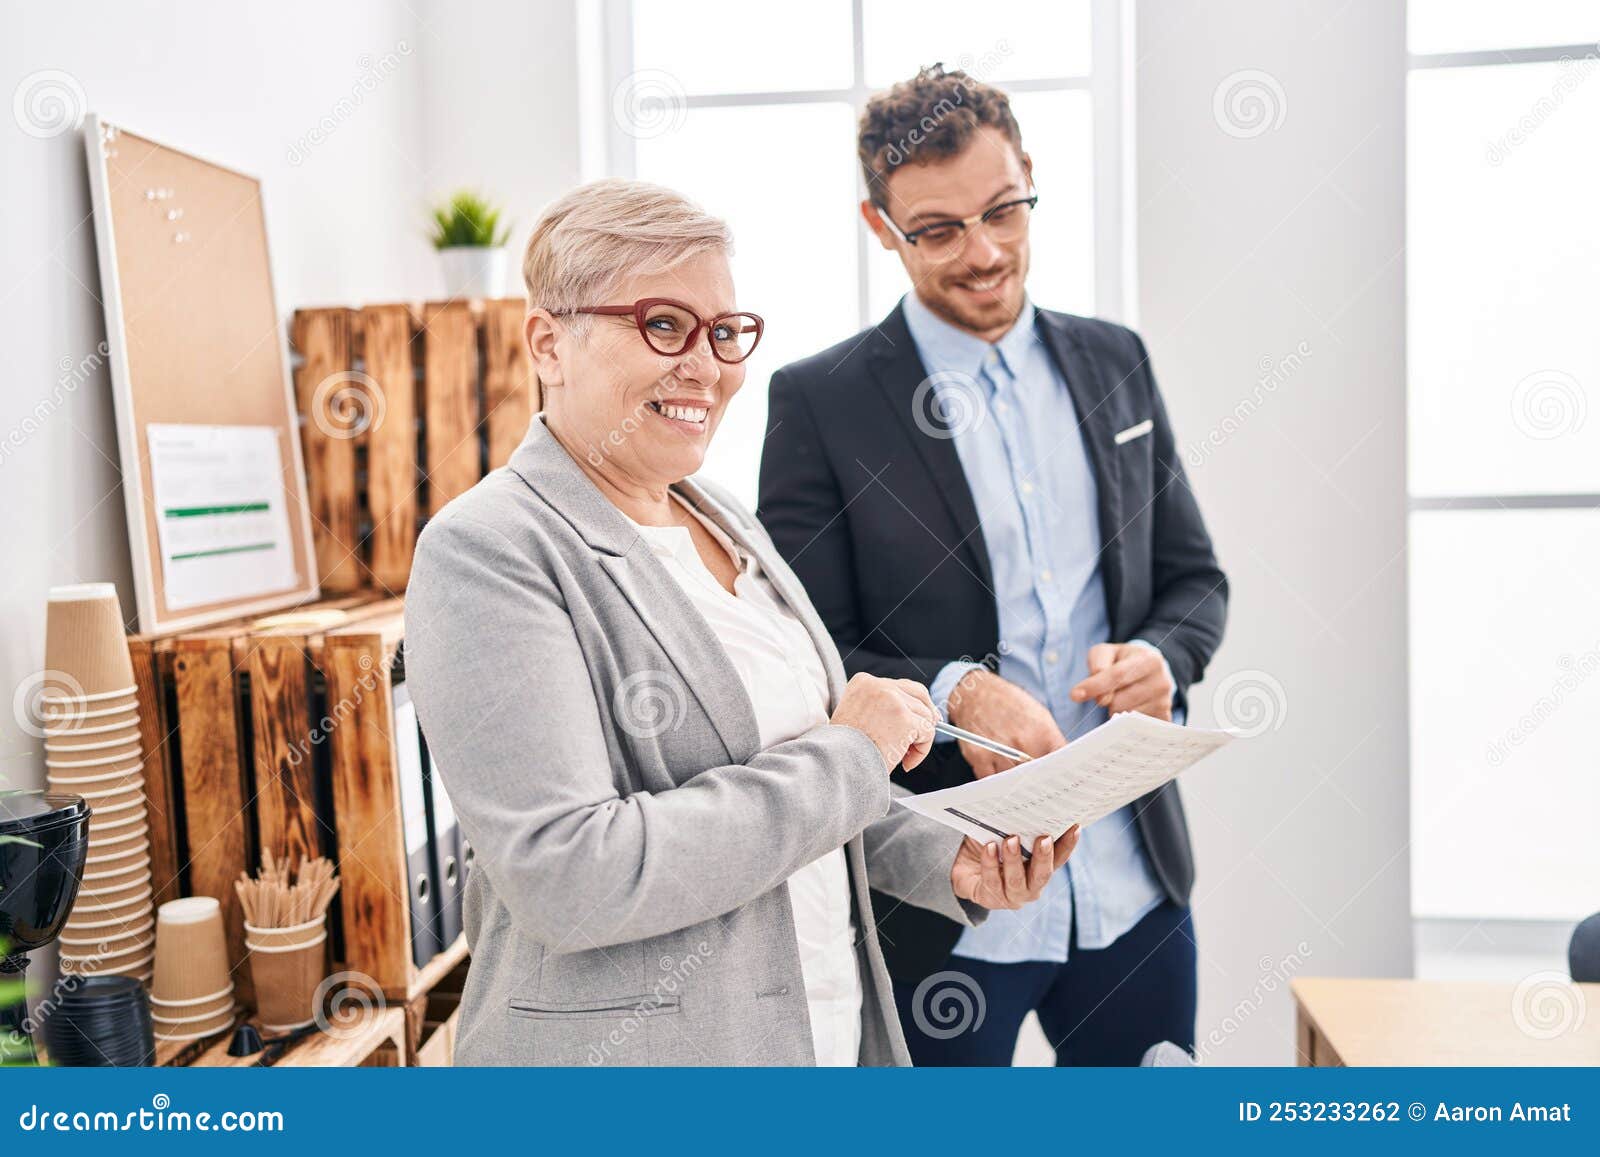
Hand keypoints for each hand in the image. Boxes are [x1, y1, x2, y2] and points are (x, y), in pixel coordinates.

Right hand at [831, 673, 939, 771]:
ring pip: (925, 715)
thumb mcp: (859, 717)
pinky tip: (905, 762)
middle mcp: (877, 685)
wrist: (836, 764)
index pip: (899, 686)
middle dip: (927, 713)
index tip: (920, 719)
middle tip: (928, 732)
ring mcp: (892, 700)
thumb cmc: (845, 750)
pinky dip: (922, 750)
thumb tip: (919, 712)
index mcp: (863, 682)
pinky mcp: (904, 718)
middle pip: (918, 693)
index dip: (912, 704)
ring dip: (919, 739)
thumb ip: (882, 708)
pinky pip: (927, 732)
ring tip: (902, 757)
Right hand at [945, 668, 1066, 777]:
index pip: (1059, 763)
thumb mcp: (1039, 716)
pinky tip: (996, 773)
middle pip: (1035, 777)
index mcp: (1042, 732)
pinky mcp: (978, 755)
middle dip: (1036, 780)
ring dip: (1014, 782)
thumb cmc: (1009, 703)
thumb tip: (1064, 763)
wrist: (976, 692)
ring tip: (1013, 775)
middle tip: (1035, 782)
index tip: (1059, 781)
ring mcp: (1000, 750)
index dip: (1060, 775)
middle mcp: (1022, 742)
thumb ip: (1052, 741)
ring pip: (1013, 782)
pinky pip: (990, 780)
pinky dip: (994, 782)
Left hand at [950, 826, 1080, 909]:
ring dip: (1014, 859)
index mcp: (1040, 868)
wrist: (961, 866)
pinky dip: (990, 863)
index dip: (1068, 844)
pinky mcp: (991, 898)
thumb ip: (1019, 825)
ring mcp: (1012, 895)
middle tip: (1043, 838)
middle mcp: (1031, 885)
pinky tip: (988, 848)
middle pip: (1042, 874)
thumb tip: (1026, 798)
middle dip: (1044, 856)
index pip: (1059, 858)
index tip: (1074, 826)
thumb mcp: (1005, 832)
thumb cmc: (990, 844)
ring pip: (1016, 880)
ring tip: (1010, 840)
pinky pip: (991, 880)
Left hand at [1070, 642, 1174, 720]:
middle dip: (1104, 700)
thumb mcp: (1107, 652)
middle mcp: (1163, 682)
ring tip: (1119, 699)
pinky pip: (1135, 729)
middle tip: (1106, 694)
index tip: (1074, 695)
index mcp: (1149, 660)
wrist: (1148, 671)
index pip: (1118, 675)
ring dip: (1115, 711)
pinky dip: (1124, 723)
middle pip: (1120, 701)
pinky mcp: (1163, 720)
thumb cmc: (1122, 661)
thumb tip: (1100, 696)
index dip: (1095, 686)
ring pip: (1126, 717)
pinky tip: (1126, 712)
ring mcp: (1165, 703)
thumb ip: (1098, 665)